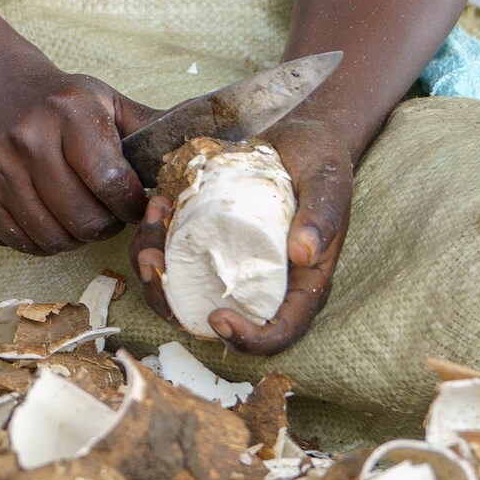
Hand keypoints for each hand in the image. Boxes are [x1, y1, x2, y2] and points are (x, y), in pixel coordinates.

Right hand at [0, 64, 153, 255]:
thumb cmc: (60, 101)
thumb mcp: (106, 102)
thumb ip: (151, 128)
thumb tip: (204, 141)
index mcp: (69, 112)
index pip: (111, 183)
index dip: (130, 204)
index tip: (131, 201)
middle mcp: (28, 137)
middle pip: (83, 219)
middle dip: (104, 225)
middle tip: (105, 212)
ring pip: (52, 237)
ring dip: (73, 237)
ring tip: (78, 215)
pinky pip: (20, 241)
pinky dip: (42, 242)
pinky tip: (50, 218)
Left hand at [129, 112, 353, 353]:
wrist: (301, 140)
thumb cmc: (323, 164)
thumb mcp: (328, 185)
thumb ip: (321, 216)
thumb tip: (304, 255)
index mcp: (299, 284)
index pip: (278, 331)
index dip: (249, 340)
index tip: (219, 318)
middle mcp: (261, 282)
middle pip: (214, 315)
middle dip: (172, 303)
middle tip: (153, 263)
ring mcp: (232, 262)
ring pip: (185, 287)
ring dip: (156, 266)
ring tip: (151, 224)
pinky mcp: (212, 239)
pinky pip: (179, 253)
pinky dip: (157, 237)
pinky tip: (157, 206)